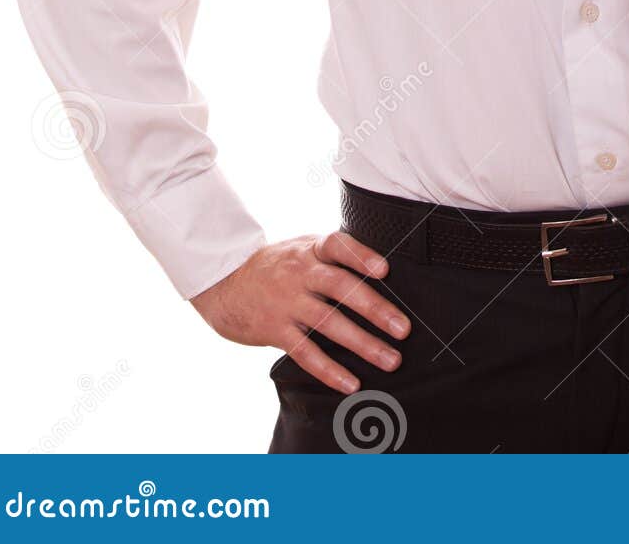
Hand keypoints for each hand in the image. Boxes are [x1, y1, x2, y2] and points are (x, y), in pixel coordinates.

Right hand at [190, 233, 410, 392]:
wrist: (224, 284)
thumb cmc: (277, 266)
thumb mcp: (301, 247)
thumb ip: (332, 256)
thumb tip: (381, 270)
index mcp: (310, 249)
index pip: (337, 245)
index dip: (361, 256)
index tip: (385, 270)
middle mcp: (299, 273)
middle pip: (340, 288)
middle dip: (375, 309)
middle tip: (403, 330)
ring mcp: (286, 302)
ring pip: (328, 323)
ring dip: (363, 344)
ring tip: (391, 360)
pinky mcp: (274, 330)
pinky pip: (305, 352)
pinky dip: (329, 370)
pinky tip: (351, 383)